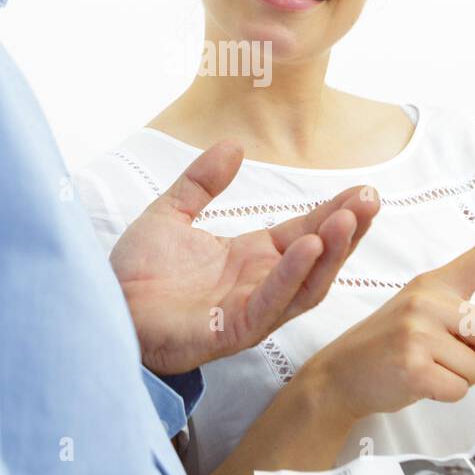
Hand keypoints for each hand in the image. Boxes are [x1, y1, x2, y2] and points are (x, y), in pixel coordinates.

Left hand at [109, 140, 380, 375]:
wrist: (103, 307)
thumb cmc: (136, 273)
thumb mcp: (171, 212)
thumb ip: (202, 181)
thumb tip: (234, 144)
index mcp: (250, 258)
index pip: (304, 232)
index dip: (333, 212)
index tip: (362, 190)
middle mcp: (258, 285)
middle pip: (317, 258)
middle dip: (347, 230)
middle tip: (371, 199)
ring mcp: (249, 310)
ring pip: (305, 284)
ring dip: (331, 253)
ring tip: (349, 218)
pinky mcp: (231, 330)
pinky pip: (270, 304)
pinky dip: (291, 276)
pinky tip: (306, 247)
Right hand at [296, 204, 474, 424]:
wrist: (339, 373)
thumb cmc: (386, 346)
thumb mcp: (419, 318)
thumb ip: (460, 325)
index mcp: (434, 283)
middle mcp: (428, 300)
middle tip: (438, 355)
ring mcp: (418, 331)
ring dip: (460, 378)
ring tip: (424, 368)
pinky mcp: (413, 366)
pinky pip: (461, 389)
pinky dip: (445, 395)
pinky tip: (417, 384)